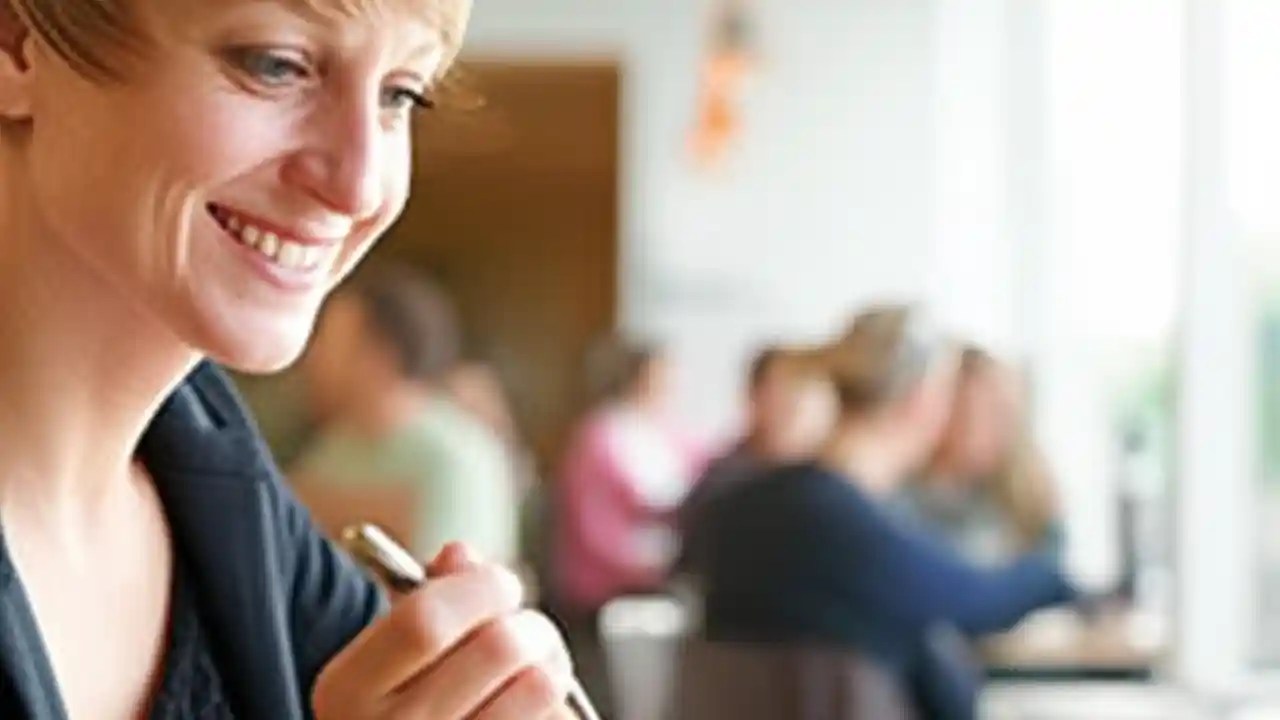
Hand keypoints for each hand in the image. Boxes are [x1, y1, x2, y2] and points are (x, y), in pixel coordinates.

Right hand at [313, 543, 573, 718]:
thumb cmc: (396, 712)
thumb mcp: (385, 660)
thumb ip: (422, 601)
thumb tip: (460, 556)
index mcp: (349, 692)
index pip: (425, 621)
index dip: (478, 588)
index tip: (501, 585)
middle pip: (498, 647)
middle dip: (529, 623)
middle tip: (529, 629)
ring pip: (540, 685)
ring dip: (551, 664)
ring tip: (536, 670)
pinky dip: (557, 706)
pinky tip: (533, 711)